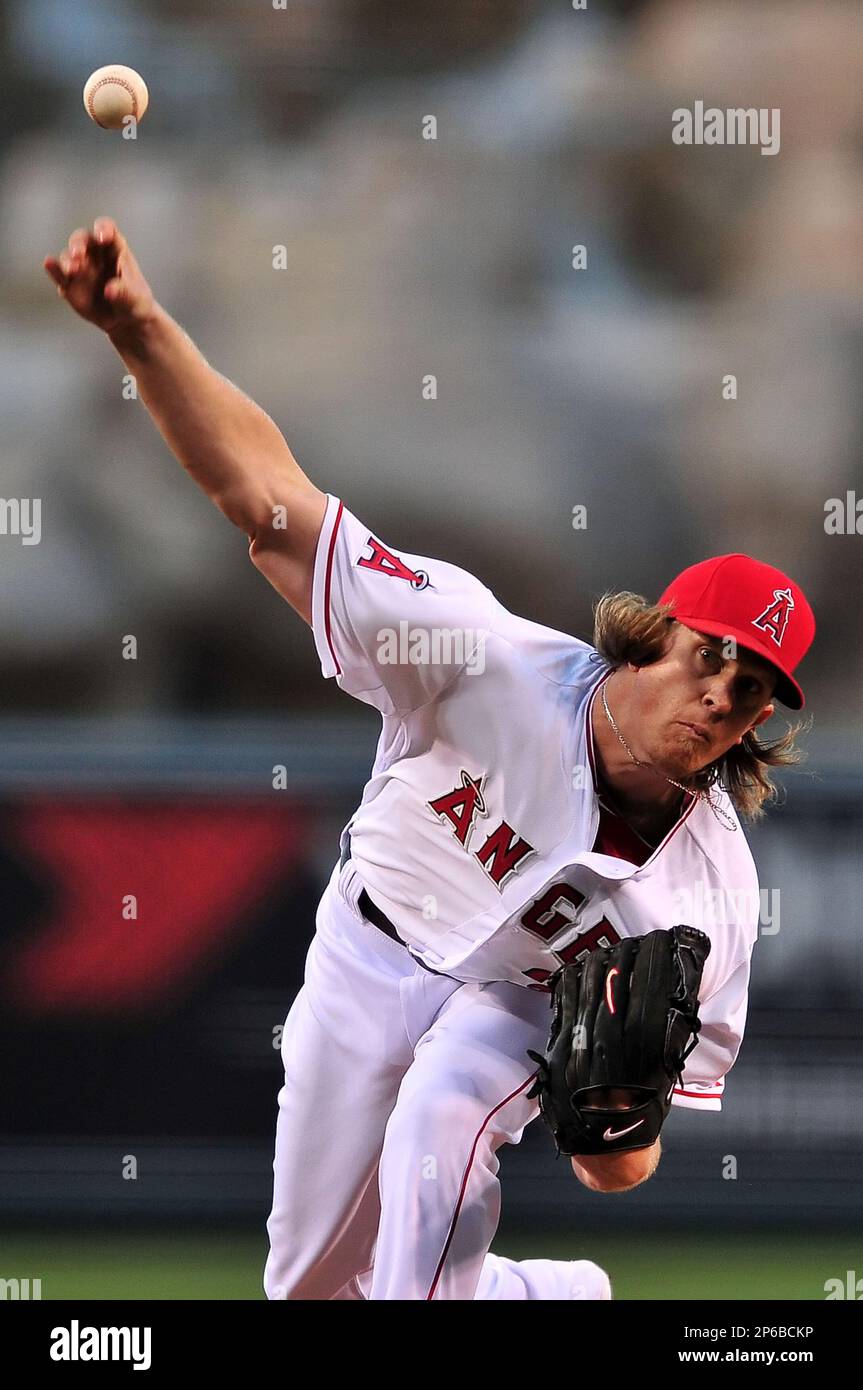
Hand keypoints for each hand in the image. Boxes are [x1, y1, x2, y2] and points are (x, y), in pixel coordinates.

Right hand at [43, 217, 155, 336]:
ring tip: (72, 270)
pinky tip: (49, 264)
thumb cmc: (136, 304)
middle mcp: (94, 254)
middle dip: (78, 244)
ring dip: (67, 261)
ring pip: (68, 256)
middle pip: (82, 239)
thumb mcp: (137, 301)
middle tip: (78, 254)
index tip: (103, 237)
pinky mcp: (70, 285)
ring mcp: (81, 269)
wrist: (126, 323)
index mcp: (115, 249)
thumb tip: (109, 290)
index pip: (107, 229)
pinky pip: (59, 275)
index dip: (103, 228)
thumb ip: (125, 293)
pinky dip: (54, 270)